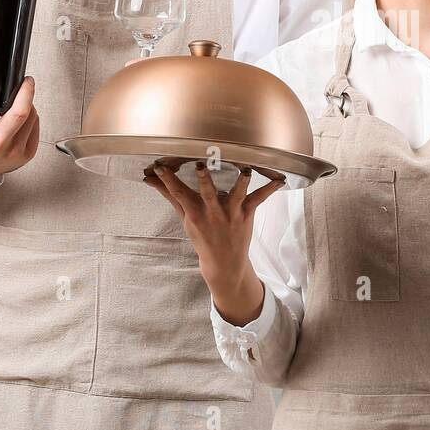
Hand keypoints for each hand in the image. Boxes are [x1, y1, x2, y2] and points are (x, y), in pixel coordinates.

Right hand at [0, 56, 39, 188]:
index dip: (11, 87)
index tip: (16, 78)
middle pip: (21, 113)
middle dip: (28, 92)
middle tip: (27, 82)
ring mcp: (12, 152)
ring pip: (31, 118)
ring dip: (29, 106)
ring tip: (18, 102)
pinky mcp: (26, 156)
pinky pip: (35, 129)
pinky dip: (31, 119)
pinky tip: (20, 119)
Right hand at [144, 162, 284, 322]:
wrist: (223, 263)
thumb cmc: (202, 235)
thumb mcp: (184, 217)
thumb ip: (169, 194)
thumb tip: (149, 178)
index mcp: (194, 212)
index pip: (178, 193)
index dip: (168, 180)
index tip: (160, 166)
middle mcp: (212, 212)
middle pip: (207, 193)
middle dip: (204, 181)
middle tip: (199, 165)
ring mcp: (230, 213)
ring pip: (236, 195)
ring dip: (241, 183)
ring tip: (246, 171)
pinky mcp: (245, 214)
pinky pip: (259, 200)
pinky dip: (269, 190)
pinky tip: (280, 180)